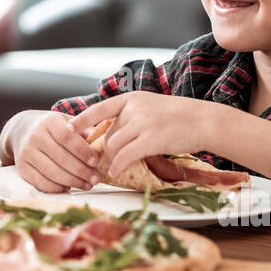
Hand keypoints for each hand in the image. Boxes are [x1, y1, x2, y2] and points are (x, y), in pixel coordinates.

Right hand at [12, 111, 101, 192]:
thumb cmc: (52, 127)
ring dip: (72, 182)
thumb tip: (103, 145)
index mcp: (49, 122)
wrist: (22, 129)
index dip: (83, 151)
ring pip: (52, 172)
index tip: (96, 161)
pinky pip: (41, 182)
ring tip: (86, 185)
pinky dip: (57, 188)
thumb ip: (84, 131)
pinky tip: (68, 187)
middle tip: (96, 179)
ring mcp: (27, 153)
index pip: (67, 138)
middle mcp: (36, 136)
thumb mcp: (67, 122)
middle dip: (82, 171)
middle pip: (61, 158)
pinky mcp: (22, 168)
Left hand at [66, 92, 211, 177]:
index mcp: (132, 98)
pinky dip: (118, 165)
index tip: (67, 129)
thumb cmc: (179, 117)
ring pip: (114, 145)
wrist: (204, 120)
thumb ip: (131, 117)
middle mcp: (134, 108)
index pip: (100, 108)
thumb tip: (111, 136)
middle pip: (108, 133)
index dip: (81, 119)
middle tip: (103, 161)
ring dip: (111, 160)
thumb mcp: (151, 108)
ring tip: (111, 168)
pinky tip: (116, 172)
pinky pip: (125, 155)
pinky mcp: (151, 139)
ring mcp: (142, 122)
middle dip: (105, 150)